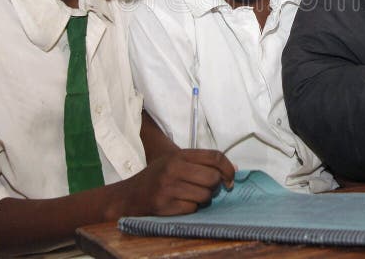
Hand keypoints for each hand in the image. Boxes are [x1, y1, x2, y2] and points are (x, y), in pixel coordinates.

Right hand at [109, 149, 234, 218]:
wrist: (131, 195)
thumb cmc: (158, 176)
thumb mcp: (176, 161)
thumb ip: (202, 162)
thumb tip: (234, 170)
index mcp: (178, 155)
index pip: (214, 156)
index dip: (228, 168)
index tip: (231, 178)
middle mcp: (173, 169)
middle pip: (213, 177)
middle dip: (215, 185)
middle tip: (208, 187)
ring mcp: (168, 188)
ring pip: (205, 196)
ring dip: (204, 198)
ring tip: (192, 195)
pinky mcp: (164, 205)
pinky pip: (193, 209)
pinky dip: (192, 208)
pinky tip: (182, 203)